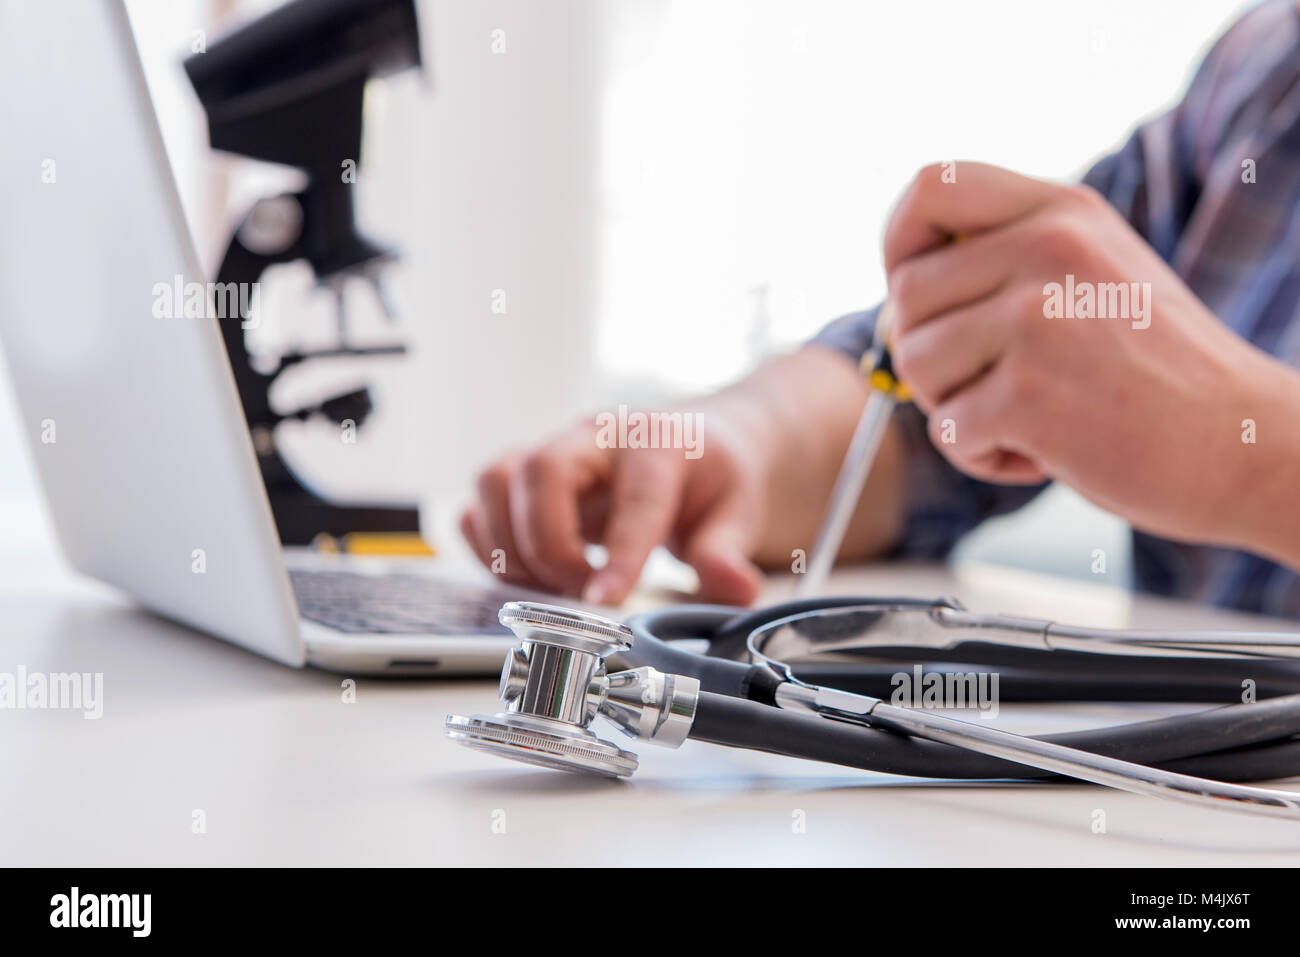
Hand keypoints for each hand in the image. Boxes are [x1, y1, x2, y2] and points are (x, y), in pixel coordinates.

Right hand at [459, 348, 910, 603]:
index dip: (618, 554)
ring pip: (497, 480)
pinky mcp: (525, 476)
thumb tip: (734, 589)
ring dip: (511, 547)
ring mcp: (553, 450)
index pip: (633, 499)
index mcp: (658, 444)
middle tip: (579, 592)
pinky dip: (490, 547)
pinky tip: (529, 577)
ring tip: (552, 586)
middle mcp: (595, 438)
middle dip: (550, 546)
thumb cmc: (712, 478)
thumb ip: (727, 553)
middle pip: (540, 471)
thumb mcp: (737, 513)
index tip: (603, 602)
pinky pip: (480, 503)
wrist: (695, 444)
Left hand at [884, 161, 1296, 549]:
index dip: (899, 246)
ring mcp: (1039, 319)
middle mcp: (1049, 247)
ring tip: (1023, 417)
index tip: (922, 299)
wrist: (1242, 442)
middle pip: (906, 294)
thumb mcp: (1093, 274)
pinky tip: (1041, 453)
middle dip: (931, 355)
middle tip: (992, 384)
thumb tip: (896, 300)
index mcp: (1061, 209)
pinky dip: (980, 456)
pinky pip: (947, 431)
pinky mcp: (1031, 394)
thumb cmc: (1155, 371)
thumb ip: (1004, 263)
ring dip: (955, 409)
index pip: (931, 187)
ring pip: (915, 364)